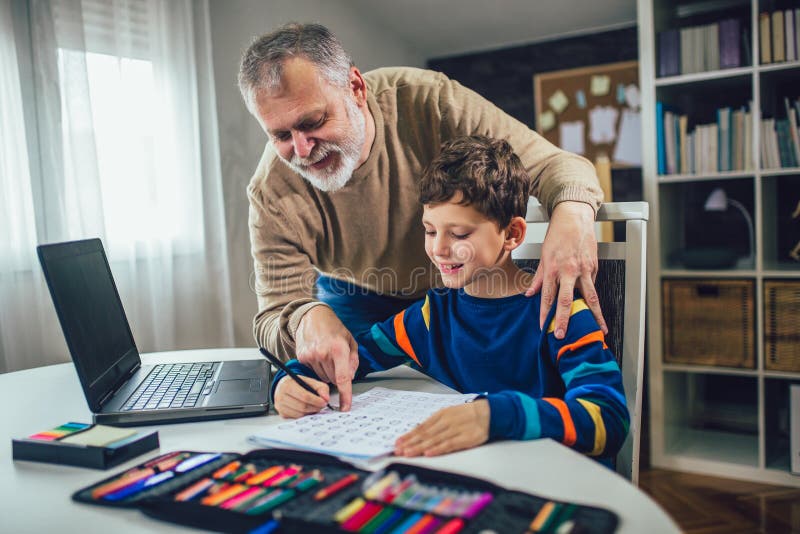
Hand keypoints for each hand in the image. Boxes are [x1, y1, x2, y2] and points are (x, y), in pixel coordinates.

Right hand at [273, 375, 329, 417]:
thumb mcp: (310, 381)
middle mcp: (281, 396)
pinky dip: (305, 415)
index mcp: (287, 385)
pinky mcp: (282, 414)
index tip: (324, 402)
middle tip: (321, 406)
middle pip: (302, 406)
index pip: (304, 396)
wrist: (284, 387)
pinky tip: (307, 410)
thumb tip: (326, 398)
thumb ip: (321, 388)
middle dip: (315, 407)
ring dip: (310, 412)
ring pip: (300, 414)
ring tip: (315, 407)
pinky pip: (297, 418)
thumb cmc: (298, 384)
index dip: (316, 400)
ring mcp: (280, 406)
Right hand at [294, 306, 358, 410]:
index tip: (345, 407)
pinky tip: (318, 355)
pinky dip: (317, 367)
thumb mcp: (350, 340)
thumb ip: (353, 360)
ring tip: (326, 356)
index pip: (342, 377)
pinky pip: (312, 372)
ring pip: (322, 377)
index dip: (345, 395)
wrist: (312, 316)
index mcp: (338, 348)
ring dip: (326, 372)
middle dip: (336, 375)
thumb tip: (350, 377)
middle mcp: (323, 352)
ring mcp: (310, 355)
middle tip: (336, 362)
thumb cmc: (333, 328)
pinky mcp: (302, 357)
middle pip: (332, 380)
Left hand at [394, 400, 489, 456]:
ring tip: (408, 453)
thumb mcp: (449, 413)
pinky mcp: (465, 439)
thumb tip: (419, 432)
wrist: (488, 412)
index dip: (409, 435)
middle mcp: (446, 422)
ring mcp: (455, 430)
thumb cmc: (467, 414)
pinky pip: (449, 445)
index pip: (421, 427)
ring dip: (420, 447)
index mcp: (441, 414)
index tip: (398, 442)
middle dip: (410, 443)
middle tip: (399, 450)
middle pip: (425, 434)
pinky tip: (428, 453)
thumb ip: (435, 423)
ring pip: (434, 440)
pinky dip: (438, 449)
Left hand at [526, 201, 606, 338]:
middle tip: (563, 335)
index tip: (544, 328)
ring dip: (594, 315)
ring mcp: (584, 270)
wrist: (574, 218)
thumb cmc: (557, 235)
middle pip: (567, 300)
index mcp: (553, 269)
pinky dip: (595, 300)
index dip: (545, 314)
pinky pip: (594, 286)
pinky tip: (597, 311)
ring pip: (590, 297)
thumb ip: (538, 277)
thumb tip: (530, 294)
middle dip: (565, 320)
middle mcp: (568, 271)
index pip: (547, 297)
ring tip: (599, 329)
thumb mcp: (543, 255)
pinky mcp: (594, 267)